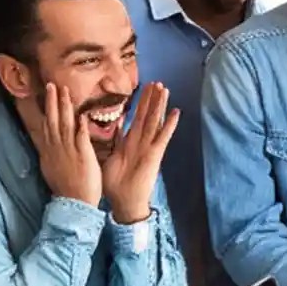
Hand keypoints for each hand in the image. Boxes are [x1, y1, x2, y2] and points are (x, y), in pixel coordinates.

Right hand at [33, 84, 101, 206]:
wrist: (73, 203)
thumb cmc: (68, 188)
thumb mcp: (54, 168)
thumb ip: (54, 154)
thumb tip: (50, 146)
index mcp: (51, 151)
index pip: (47, 125)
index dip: (47, 109)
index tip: (45, 94)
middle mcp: (57, 148)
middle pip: (53, 120)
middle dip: (52, 101)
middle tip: (52, 84)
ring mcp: (68, 151)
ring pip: (65, 124)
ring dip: (64, 107)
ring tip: (64, 91)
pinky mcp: (82, 156)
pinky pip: (81, 138)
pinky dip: (80, 126)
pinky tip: (82, 114)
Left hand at [102, 83, 179, 223]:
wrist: (125, 202)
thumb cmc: (116, 184)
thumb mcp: (111, 157)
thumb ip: (115, 141)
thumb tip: (114, 125)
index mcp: (130, 143)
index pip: (136, 118)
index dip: (140, 104)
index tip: (144, 89)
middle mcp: (141, 143)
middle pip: (147, 116)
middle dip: (152, 100)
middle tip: (158, 83)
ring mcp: (149, 148)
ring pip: (154, 122)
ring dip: (160, 106)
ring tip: (165, 90)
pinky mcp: (154, 155)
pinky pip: (162, 138)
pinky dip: (169, 125)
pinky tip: (176, 113)